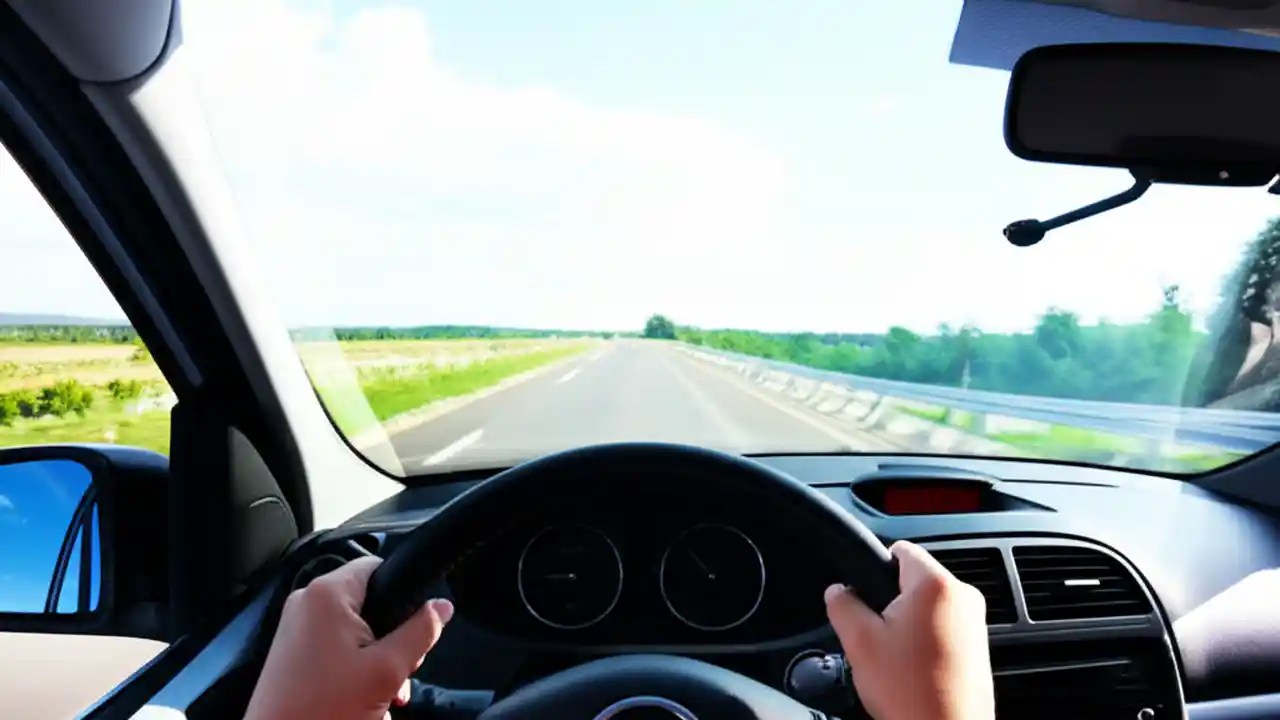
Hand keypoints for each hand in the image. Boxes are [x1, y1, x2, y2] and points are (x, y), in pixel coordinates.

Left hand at [244, 556, 453, 719]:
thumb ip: (420, 632)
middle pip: (371, 603)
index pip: (379, 567)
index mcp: (327, 594)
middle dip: (394, 639)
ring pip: (357, 630)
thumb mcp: (387, 670)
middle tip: (400, 671)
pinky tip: (366, 699)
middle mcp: (307, 603)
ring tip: (384, 694)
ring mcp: (297, 629)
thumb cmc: (324, 710)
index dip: (404, 592)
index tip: (416, 624)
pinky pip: (338, 648)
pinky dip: (356, 669)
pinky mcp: (294, 653)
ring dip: (379, 661)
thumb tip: (442, 607)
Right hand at [824, 541, 993, 719]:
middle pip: (914, 579)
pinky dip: (926, 640)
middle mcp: (964, 596)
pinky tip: (914, 668)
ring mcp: (976, 622)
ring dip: (908, 623)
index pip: (900, 549)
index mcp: (935, 585)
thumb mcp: (859, 641)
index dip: (875, 567)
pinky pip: (944, 627)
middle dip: (891, 601)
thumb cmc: (909, 691)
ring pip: (928, 606)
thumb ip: (842, 603)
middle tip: (878, 635)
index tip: (865, 595)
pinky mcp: (979, 646)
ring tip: (897, 657)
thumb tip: (838, 591)